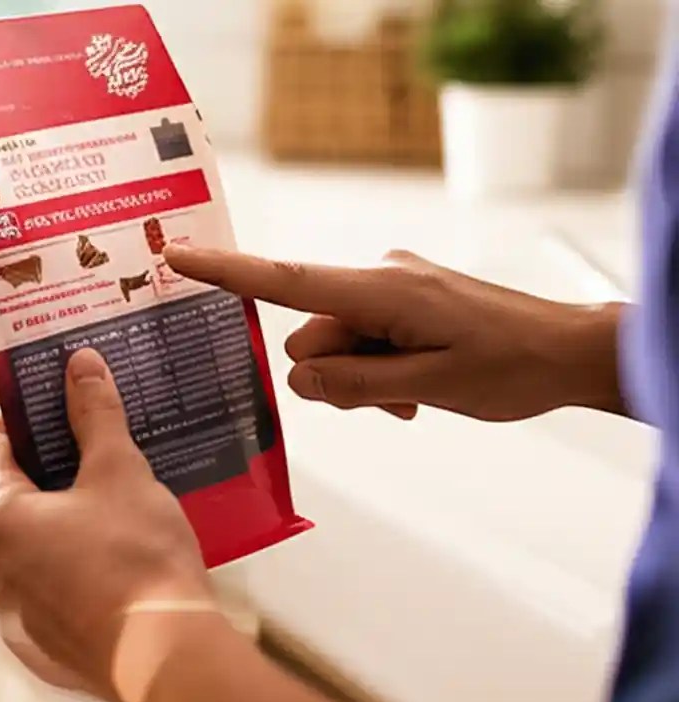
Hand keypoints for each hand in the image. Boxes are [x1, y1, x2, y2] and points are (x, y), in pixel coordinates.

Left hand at [0, 348, 216, 701]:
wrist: (170, 658)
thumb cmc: (140, 559)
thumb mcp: (121, 471)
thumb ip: (95, 414)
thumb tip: (81, 366)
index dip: (19, 414)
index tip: (53, 399)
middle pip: (9, 497)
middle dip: (49, 467)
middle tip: (93, 446)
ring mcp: (15, 615)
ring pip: (31, 549)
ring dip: (62, 521)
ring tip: (113, 503)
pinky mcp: (44, 648)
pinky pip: (50, 593)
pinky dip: (74, 570)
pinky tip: (116, 560)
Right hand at [165, 246, 625, 421]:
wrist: (572, 351)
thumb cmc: (510, 367)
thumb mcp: (427, 388)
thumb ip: (353, 383)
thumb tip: (297, 377)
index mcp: (381, 290)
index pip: (285, 281)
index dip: (226, 271)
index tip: (175, 253)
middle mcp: (378, 276)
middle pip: (312, 333)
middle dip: (336, 372)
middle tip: (392, 400)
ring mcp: (392, 285)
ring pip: (338, 342)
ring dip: (362, 377)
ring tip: (412, 399)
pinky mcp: (404, 298)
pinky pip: (363, 337)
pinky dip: (377, 367)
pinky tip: (414, 390)